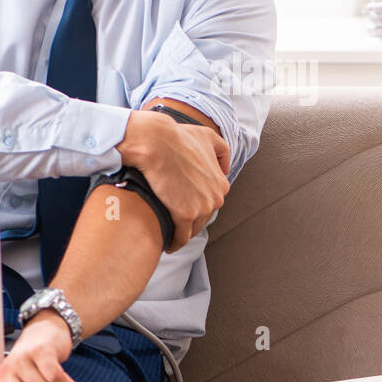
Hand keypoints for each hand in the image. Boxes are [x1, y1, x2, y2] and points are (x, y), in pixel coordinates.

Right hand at [117, 110, 230, 251]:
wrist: (156, 143)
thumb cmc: (178, 138)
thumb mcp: (207, 137)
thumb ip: (221, 151)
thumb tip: (225, 167)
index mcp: (221, 183)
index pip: (210, 202)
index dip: (196, 206)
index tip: (185, 209)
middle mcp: (216, 197)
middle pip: (202, 218)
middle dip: (190, 221)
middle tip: (175, 224)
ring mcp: (202, 207)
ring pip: (192, 230)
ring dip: (182, 234)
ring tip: (170, 235)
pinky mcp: (185, 215)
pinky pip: (181, 237)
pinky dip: (174, 243)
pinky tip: (167, 244)